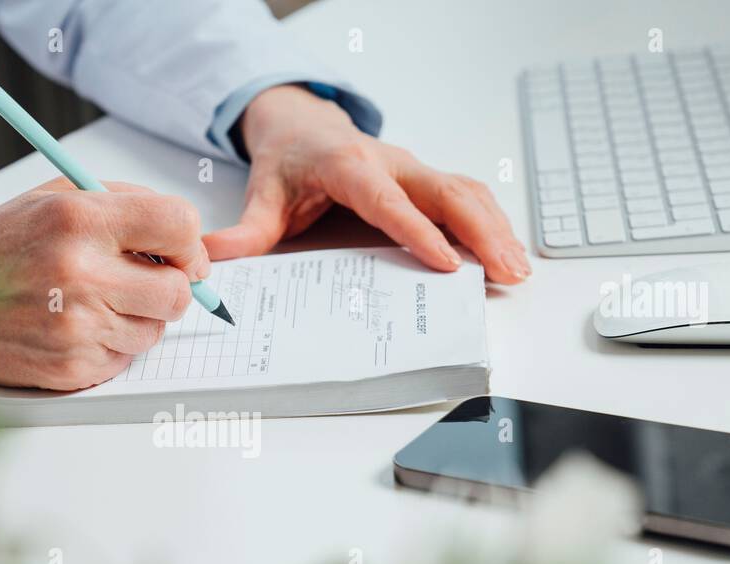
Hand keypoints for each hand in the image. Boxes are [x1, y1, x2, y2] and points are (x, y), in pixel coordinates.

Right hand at [0, 178, 209, 389]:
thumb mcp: (51, 198)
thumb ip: (122, 206)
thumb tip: (187, 235)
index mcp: (79, 218)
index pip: (180, 225)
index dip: (188, 242)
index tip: (180, 252)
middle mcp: (81, 273)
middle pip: (178, 291)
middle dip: (169, 286)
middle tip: (141, 282)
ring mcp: (77, 327)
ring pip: (155, 330)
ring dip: (137, 319)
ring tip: (92, 303)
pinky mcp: (72, 368)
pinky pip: (125, 360)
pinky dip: (110, 346)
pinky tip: (73, 328)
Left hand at [203, 85, 530, 283]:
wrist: (301, 127)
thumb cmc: (288, 164)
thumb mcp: (262, 197)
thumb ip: (244, 232)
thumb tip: (213, 259)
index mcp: (350, 168)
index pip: (390, 201)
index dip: (418, 231)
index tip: (445, 263)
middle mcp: (391, 164)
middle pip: (446, 192)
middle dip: (480, 232)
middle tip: (504, 270)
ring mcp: (414, 171)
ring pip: (466, 193)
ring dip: (496, 230)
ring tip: (517, 270)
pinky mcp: (426, 181)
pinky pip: (468, 197)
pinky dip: (492, 223)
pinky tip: (508, 253)